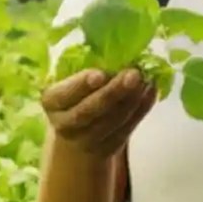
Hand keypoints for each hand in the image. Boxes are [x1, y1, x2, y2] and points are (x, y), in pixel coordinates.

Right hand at [40, 68, 156, 158]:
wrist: (77, 132)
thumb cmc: (77, 94)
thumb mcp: (72, 79)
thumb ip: (88, 68)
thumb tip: (118, 51)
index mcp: (51, 101)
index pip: (64, 95)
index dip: (81, 85)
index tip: (100, 73)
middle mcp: (64, 125)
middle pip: (89, 111)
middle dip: (113, 93)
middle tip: (133, 74)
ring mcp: (85, 141)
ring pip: (111, 123)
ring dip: (132, 101)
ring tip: (146, 80)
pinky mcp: (107, 150)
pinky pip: (126, 130)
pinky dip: (141, 110)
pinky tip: (151, 92)